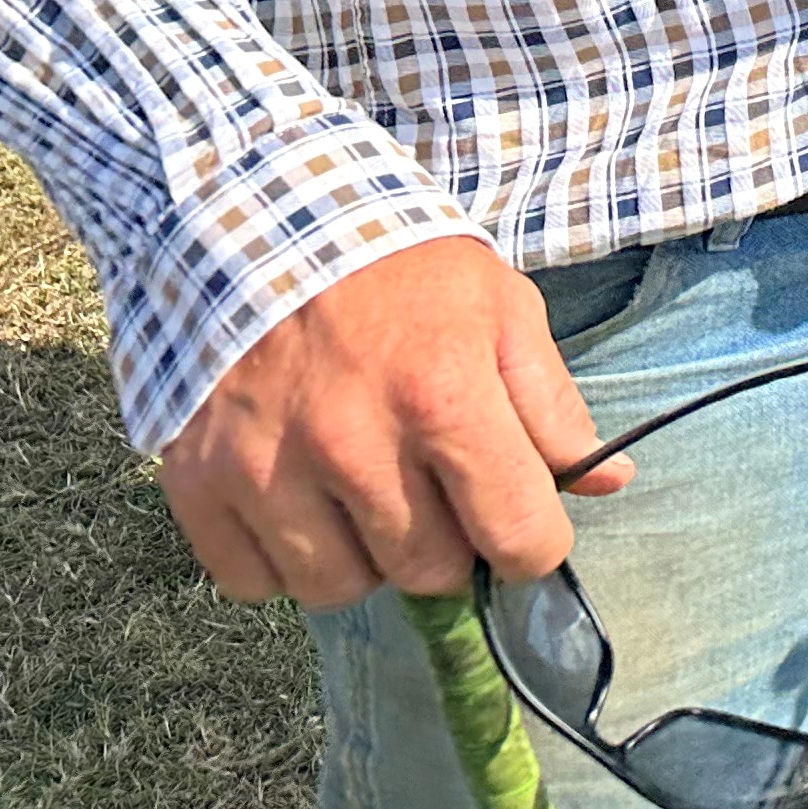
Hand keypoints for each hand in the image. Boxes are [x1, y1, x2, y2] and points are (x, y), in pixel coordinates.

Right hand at [159, 237, 632, 606]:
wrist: (259, 220)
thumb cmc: (398, 268)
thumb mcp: (500, 309)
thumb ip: (553, 404)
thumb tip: (609, 482)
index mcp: (444, 395)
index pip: (516, 534)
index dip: (533, 544)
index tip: (524, 528)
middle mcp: (354, 444)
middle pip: (428, 572)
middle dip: (448, 545)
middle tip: (436, 493)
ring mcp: (268, 469)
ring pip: (339, 588)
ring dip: (364, 557)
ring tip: (365, 493)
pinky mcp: (198, 483)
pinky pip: (254, 582)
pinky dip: (282, 558)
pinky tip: (300, 502)